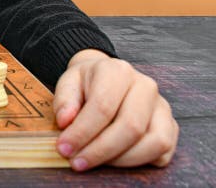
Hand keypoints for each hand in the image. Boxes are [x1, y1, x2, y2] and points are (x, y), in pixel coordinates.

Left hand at [53, 49, 177, 170]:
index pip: (103, 107)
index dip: (82, 132)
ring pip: (154, 142)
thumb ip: (64, 101)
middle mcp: (146, 86)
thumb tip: (66, 122)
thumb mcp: (68, 83)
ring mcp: (162, 107)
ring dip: (121, 160)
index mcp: (118, 71)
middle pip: (131, 127)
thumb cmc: (86, 84)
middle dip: (100, 151)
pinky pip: (163, 152)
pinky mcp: (170, 126)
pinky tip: (114, 160)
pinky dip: (140, 162)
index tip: (64, 148)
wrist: (106, 77)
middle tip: (77, 162)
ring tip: (95, 162)